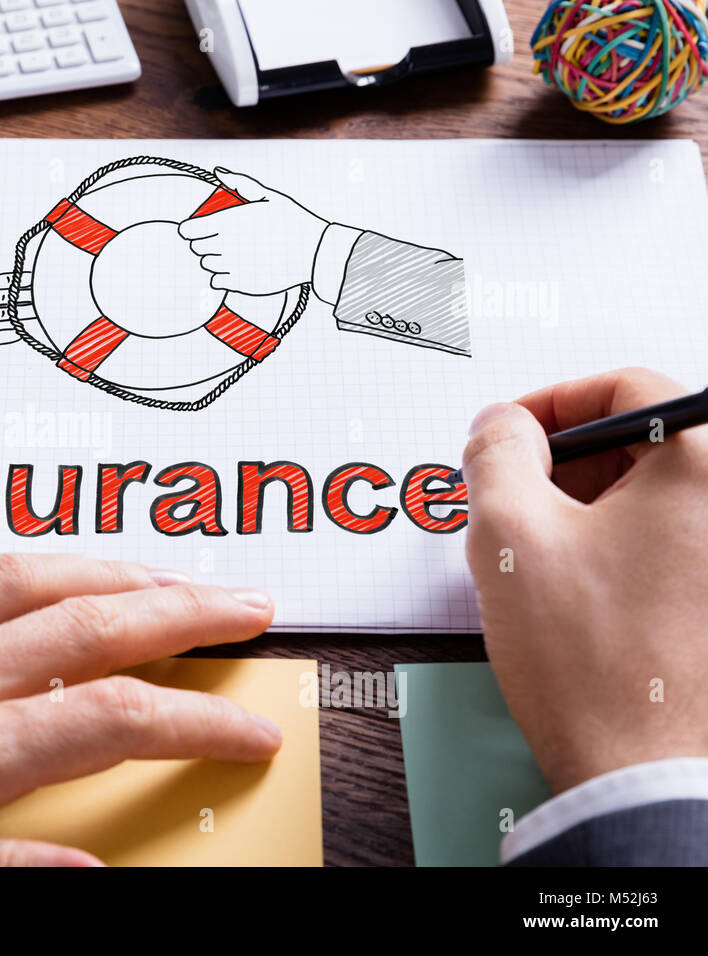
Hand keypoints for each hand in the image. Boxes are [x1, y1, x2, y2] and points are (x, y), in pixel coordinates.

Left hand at [0, 554, 278, 864]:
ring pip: (35, 575)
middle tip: (250, 606)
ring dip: (118, 567)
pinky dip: (31, 557)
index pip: (105, 718)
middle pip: (89, 622)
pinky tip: (55, 561)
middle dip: (185, 610)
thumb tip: (82, 864)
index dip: (193, 722)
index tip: (248, 728)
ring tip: (176, 571)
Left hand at [178, 167, 327, 295]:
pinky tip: (236, 269)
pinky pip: (216, 281)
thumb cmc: (293, 221)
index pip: (188, 231)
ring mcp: (231, 266)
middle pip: (196, 248)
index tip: (199, 228)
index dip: (191, 229)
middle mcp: (225, 244)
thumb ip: (240, 183)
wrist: (314, 252)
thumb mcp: (268, 196)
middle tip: (222, 239)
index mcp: (228, 221)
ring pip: (206, 264)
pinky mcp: (239, 284)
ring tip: (233, 253)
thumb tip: (218, 171)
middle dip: (204, 243)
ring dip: (214, 259)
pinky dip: (222, 277)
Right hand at [462, 367, 707, 794]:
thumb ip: (494, 453)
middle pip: (643, 439)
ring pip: (653, 493)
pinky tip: (576, 589)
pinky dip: (616, 545)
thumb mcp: (508, 535)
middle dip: (564, 462)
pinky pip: (669, 540)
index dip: (550, 403)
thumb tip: (500, 427)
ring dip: (587, 506)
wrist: (640, 769)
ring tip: (538, 557)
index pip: (626, 385)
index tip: (510, 435)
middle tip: (512, 500)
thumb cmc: (592, 662)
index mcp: (703, 466)